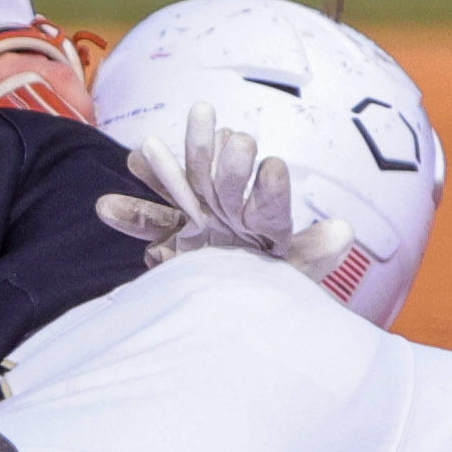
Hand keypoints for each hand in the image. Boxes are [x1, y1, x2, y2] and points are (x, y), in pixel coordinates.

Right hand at [95, 103, 353, 280]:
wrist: (235, 314)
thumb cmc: (273, 294)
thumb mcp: (295, 278)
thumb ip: (313, 254)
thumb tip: (344, 230)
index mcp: (267, 223)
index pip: (272, 205)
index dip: (273, 189)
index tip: (274, 168)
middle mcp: (233, 212)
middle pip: (223, 181)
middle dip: (216, 159)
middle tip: (224, 136)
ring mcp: (200, 220)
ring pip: (182, 188)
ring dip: (165, 169)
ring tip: (146, 147)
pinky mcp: (173, 236)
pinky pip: (150, 221)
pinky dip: (131, 215)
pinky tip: (107, 207)